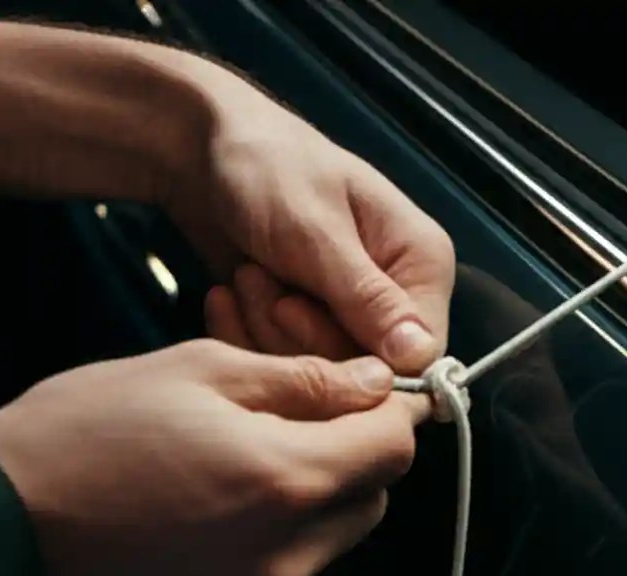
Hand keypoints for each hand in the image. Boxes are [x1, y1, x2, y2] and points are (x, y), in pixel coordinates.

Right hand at [0, 340, 425, 575]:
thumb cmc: (76, 440)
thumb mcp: (192, 372)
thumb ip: (300, 379)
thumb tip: (372, 384)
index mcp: (284, 482)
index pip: (395, 448)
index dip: (388, 413)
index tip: (366, 396)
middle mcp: (283, 559)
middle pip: (366, 500)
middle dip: (345, 459)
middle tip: (284, 429)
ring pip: (322, 548)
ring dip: (302, 510)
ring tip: (225, 480)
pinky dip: (260, 557)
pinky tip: (198, 531)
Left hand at [163, 66, 454, 374]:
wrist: (203, 154)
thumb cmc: (270, 171)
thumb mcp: (316, 233)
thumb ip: (368, 299)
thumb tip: (422, 357)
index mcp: (422, 262)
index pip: (419, 352)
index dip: (358, 355)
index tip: (291, 312)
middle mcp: (398, 295)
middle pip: (365, 366)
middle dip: (298, 333)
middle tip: (260, 279)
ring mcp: (352, 313)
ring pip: (323, 370)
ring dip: (268, 329)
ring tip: (248, 274)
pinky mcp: (310, 325)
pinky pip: (289, 363)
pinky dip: (251, 333)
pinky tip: (231, 291)